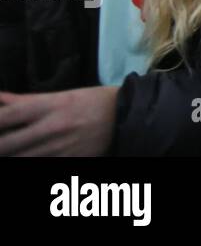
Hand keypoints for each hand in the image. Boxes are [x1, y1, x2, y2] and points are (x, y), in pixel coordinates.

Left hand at [0, 87, 118, 155]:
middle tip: (0, 143)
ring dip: (11, 155)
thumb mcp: (61, 96)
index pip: (9, 115)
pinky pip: (40, 166)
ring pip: (21, 158)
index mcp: (50, 106)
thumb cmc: (92, 101)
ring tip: (10, 150)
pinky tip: (28, 156)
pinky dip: (29, 162)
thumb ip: (26, 101)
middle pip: (7, 144)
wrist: (126, 116)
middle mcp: (52, 127)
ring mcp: (59, 148)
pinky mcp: (69, 161)